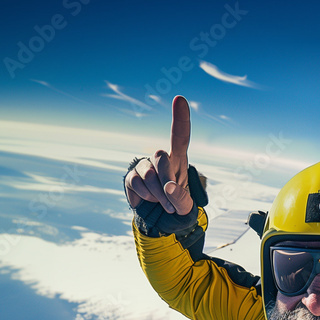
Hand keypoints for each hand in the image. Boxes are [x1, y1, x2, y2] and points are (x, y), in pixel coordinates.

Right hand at [124, 96, 193, 215]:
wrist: (160, 220)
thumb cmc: (177, 206)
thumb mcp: (186, 207)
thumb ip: (182, 199)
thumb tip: (170, 188)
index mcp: (179, 160)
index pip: (180, 136)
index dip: (180, 118)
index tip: (180, 100)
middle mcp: (161, 159)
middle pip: (162, 157)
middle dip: (167, 179)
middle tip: (171, 198)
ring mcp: (145, 166)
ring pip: (149, 173)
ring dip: (157, 193)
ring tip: (163, 204)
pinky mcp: (132, 176)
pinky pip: (136, 182)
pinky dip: (145, 195)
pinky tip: (149, 200)